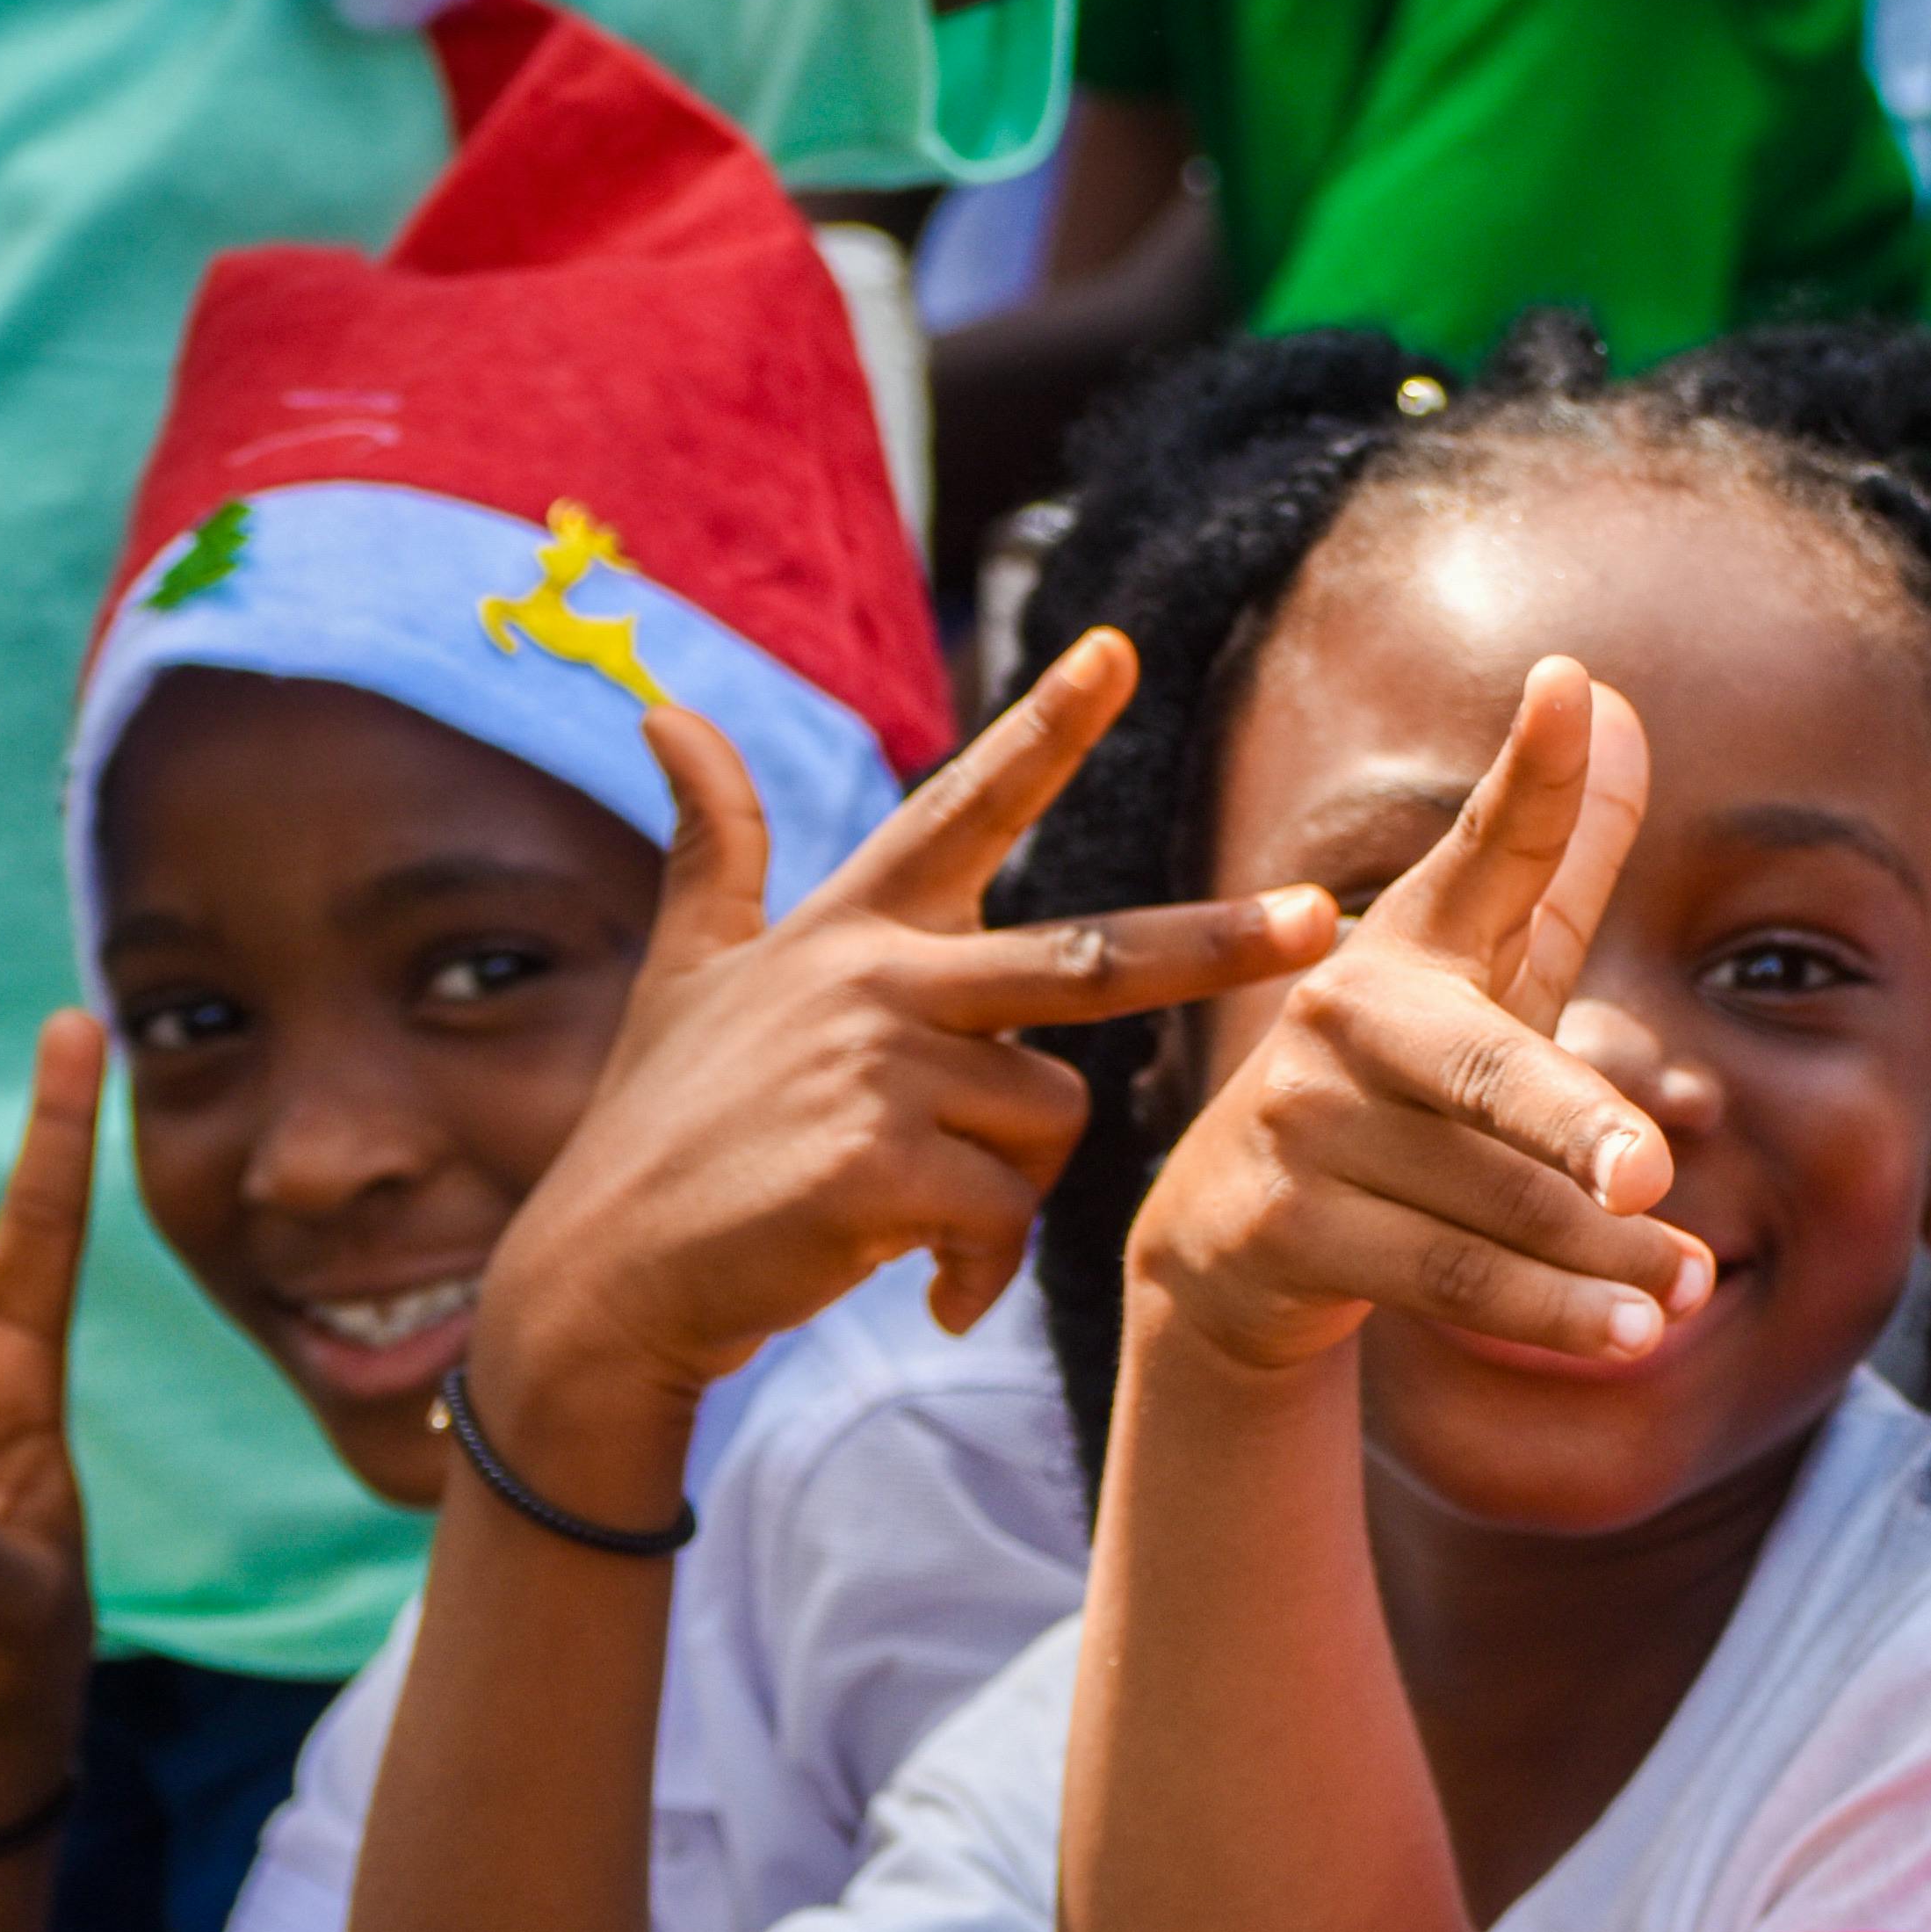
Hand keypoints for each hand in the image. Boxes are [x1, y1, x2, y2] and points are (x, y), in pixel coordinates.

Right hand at [464, 628, 1335, 1495]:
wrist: (607, 1277)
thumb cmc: (665, 1128)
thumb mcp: (688, 974)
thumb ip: (713, 848)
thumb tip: (666, 711)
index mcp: (849, 931)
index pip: (964, 810)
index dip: (1044, 727)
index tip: (1119, 649)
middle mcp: (872, 980)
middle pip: (1088, 955)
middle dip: (1215, 943)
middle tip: (1323, 919)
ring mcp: (878, 1069)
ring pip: (1049, 1119)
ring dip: (1005, 1190)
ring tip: (909, 1216)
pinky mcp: (880, 1166)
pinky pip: (1007, 1213)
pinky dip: (979, 1266)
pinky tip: (920, 1282)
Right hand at [1125, 657, 1710, 1379]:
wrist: (1234, 1241)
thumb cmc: (1405, 1089)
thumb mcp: (1486, 975)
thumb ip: (1552, 858)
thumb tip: (1615, 704)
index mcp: (1415, 942)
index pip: (1487, 848)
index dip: (1533, 775)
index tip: (1572, 685)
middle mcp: (1349, 1016)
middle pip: (1488, 1073)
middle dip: (1570, 1123)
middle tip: (1652, 1172)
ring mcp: (1306, 1125)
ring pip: (1484, 1202)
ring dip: (1592, 1259)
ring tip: (1688, 1294)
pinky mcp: (1283, 1228)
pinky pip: (1441, 1279)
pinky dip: (1545, 1312)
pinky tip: (1631, 1336)